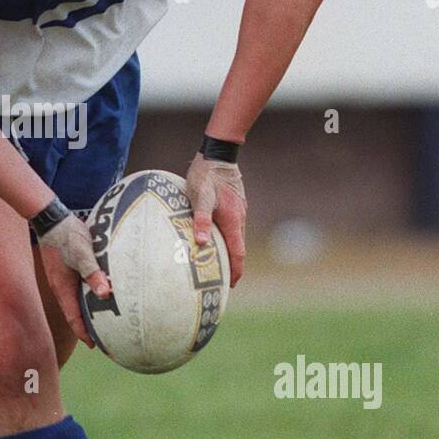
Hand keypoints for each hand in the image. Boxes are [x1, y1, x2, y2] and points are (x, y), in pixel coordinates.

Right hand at [35, 212, 109, 347]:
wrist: (51, 218)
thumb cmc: (67, 235)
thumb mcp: (83, 253)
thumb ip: (93, 272)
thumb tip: (106, 293)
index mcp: (64, 288)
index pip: (74, 318)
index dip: (84, 333)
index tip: (96, 345)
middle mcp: (61, 287)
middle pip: (75, 313)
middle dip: (88, 327)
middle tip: (103, 337)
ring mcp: (62, 278)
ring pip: (76, 301)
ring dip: (88, 312)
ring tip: (102, 319)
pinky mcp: (65, 269)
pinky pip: (76, 289)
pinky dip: (87, 296)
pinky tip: (97, 293)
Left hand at [184, 152, 246, 286]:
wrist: (218, 153)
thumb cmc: (206, 175)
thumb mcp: (200, 197)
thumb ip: (201, 219)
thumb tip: (201, 243)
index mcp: (232, 220)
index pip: (238, 253)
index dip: (236, 270)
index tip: (231, 285)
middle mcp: (239, 218)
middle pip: (238, 248)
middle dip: (232, 265)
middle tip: (222, 281)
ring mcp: (238, 210)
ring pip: (235, 237)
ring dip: (229, 251)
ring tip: (218, 263)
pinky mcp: (234, 204)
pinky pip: (232, 227)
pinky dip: (227, 238)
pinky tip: (215, 238)